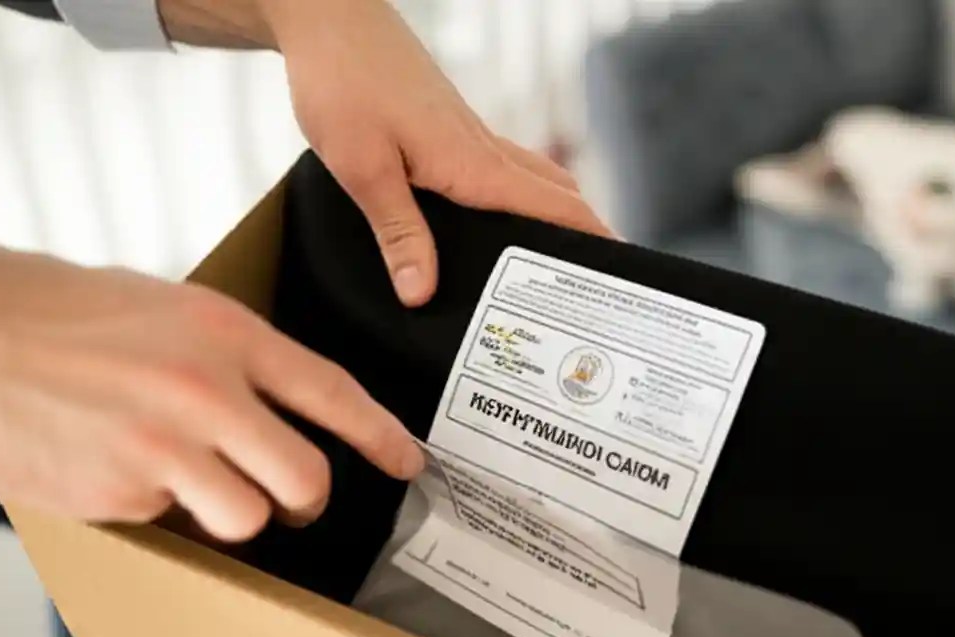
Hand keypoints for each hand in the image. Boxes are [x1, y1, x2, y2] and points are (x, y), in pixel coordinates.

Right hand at [0, 245, 423, 541]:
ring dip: (236, 513)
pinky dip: (159, 506)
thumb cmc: (60, 314)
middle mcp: (206, 392)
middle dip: (308, 499)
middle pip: (305, 477)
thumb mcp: (168, 305)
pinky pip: (172, 520)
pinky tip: (123, 467)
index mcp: (226, 334)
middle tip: (295, 498)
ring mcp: (164, 448)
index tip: (407, 462)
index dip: (380, 436)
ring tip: (197, 485)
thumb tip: (282, 399)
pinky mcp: (121, 493)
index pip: (331, 393)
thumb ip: (233, 352)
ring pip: (248, 517)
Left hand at [159, 0, 615, 306]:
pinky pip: (505, 169)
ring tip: (559, 262)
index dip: (594, 239)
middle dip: (586, 235)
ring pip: (534, 179)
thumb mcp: (362, 168)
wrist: (330, 22)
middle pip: (558, 194)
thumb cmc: (344, 83)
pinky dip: (524, 198)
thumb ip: (397, 233)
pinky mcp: (452, 129)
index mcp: (473, 164)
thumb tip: (422, 292)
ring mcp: (471, 136)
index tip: (624, 274)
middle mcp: (483, 148)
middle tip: (598, 282)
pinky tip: (502, 219)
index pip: (555, 206)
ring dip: (557, 215)